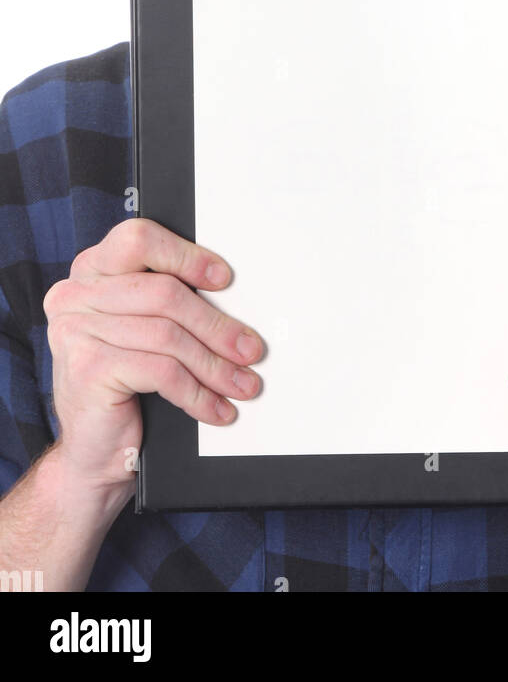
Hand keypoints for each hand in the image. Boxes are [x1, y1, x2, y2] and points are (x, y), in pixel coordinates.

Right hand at [43, 217, 263, 494]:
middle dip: (216, 325)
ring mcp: (76, 331)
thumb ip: (166, 303)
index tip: (224, 279)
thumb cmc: (124, 385)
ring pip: (168, 335)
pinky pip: (161, 371)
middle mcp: (74, 295)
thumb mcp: (142, 332)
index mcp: (90, 271)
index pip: (139, 239)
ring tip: (242, 384)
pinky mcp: (88, 369)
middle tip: (250, 349)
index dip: (186, 256)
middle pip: (164, 293)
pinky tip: (215, 408)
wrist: (94, 452)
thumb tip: (234, 300)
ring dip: (214, 365)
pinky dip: (197, 392)